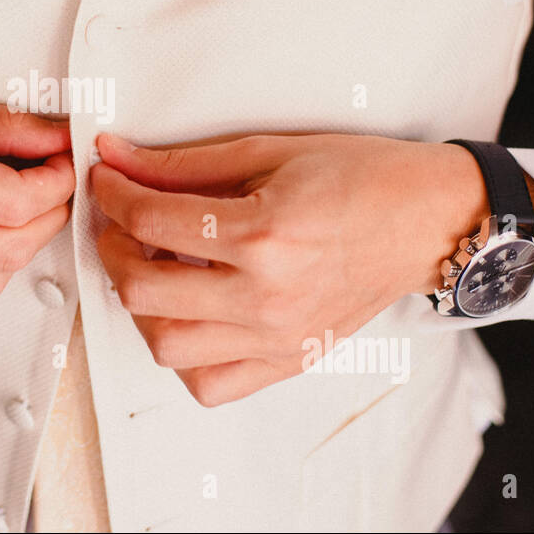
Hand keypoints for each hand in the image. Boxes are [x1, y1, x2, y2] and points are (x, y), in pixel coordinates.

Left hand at [90, 131, 493, 405]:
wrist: (425, 221)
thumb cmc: (360, 179)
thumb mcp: (267, 150)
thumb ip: (182, 163)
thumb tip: (118, 157)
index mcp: (264, 233)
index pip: (150, 220)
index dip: (112, 194)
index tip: (107, 179)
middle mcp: (267, 296)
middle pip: (142, 290)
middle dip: (113, 249)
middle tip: (122, 224)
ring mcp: (277, 338)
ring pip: (165, 345)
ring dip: (143, 305)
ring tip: (155, 268)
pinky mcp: (287, 361)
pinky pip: (209, 384)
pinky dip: (183, 355)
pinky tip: (189, 312)